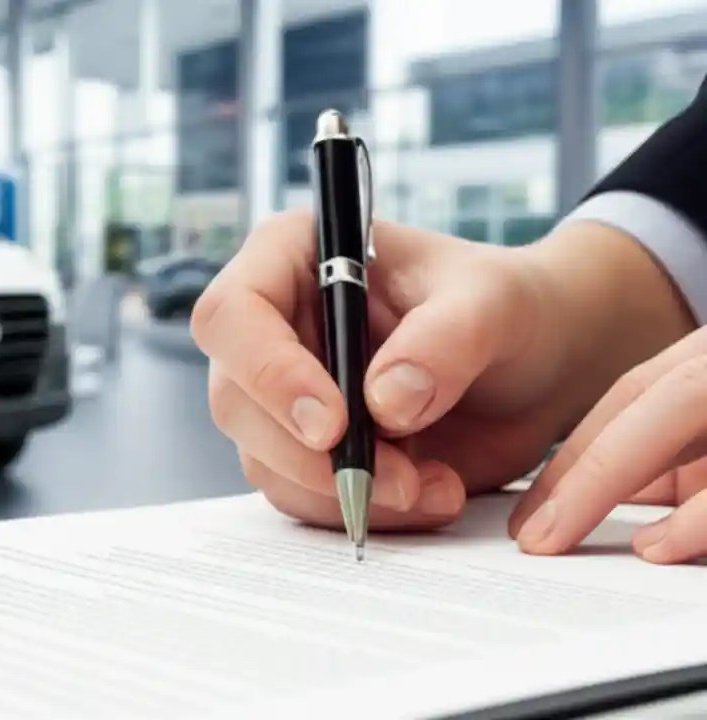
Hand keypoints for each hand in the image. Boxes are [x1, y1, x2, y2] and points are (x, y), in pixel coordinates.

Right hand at [193, 211, 691, 532]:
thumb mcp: (495, 304)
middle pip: (235, 398)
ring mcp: (284, 393)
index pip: (233, 312)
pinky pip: (303, 497)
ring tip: (435, 485)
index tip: (333, 423)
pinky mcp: (307, 449)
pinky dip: (363, 510)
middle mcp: (275, 324)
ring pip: (264, 460)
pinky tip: (430, 492)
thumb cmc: (511, 307)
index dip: (267, 371)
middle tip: (399, 479)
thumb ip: (446, 339)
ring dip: (344, 491)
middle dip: (311, 455)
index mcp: (295, 256)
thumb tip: (384, 401)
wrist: (541, 365)